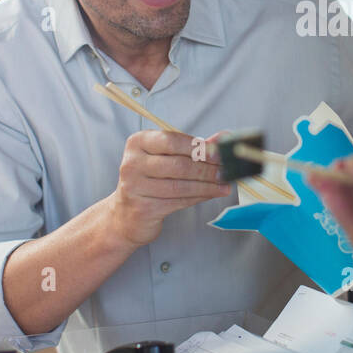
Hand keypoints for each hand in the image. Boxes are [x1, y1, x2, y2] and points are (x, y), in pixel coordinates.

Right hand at [109, 129, 231, 247]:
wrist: (125, 215)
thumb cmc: (150, 180)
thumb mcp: (167, 157)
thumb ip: (194, 147)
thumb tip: (224, 137)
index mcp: (138, 142)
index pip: (173, 140)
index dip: (199, 148)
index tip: (220, 154)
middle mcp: (132, 163)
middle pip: (178, 165)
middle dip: (207, 169)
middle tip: (227, 171)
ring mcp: (135, 187)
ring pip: (180, 185)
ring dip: (207, 185)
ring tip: (224, 185)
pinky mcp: (143, 208)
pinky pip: (178, 200)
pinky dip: (199, 197)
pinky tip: (212, 194)